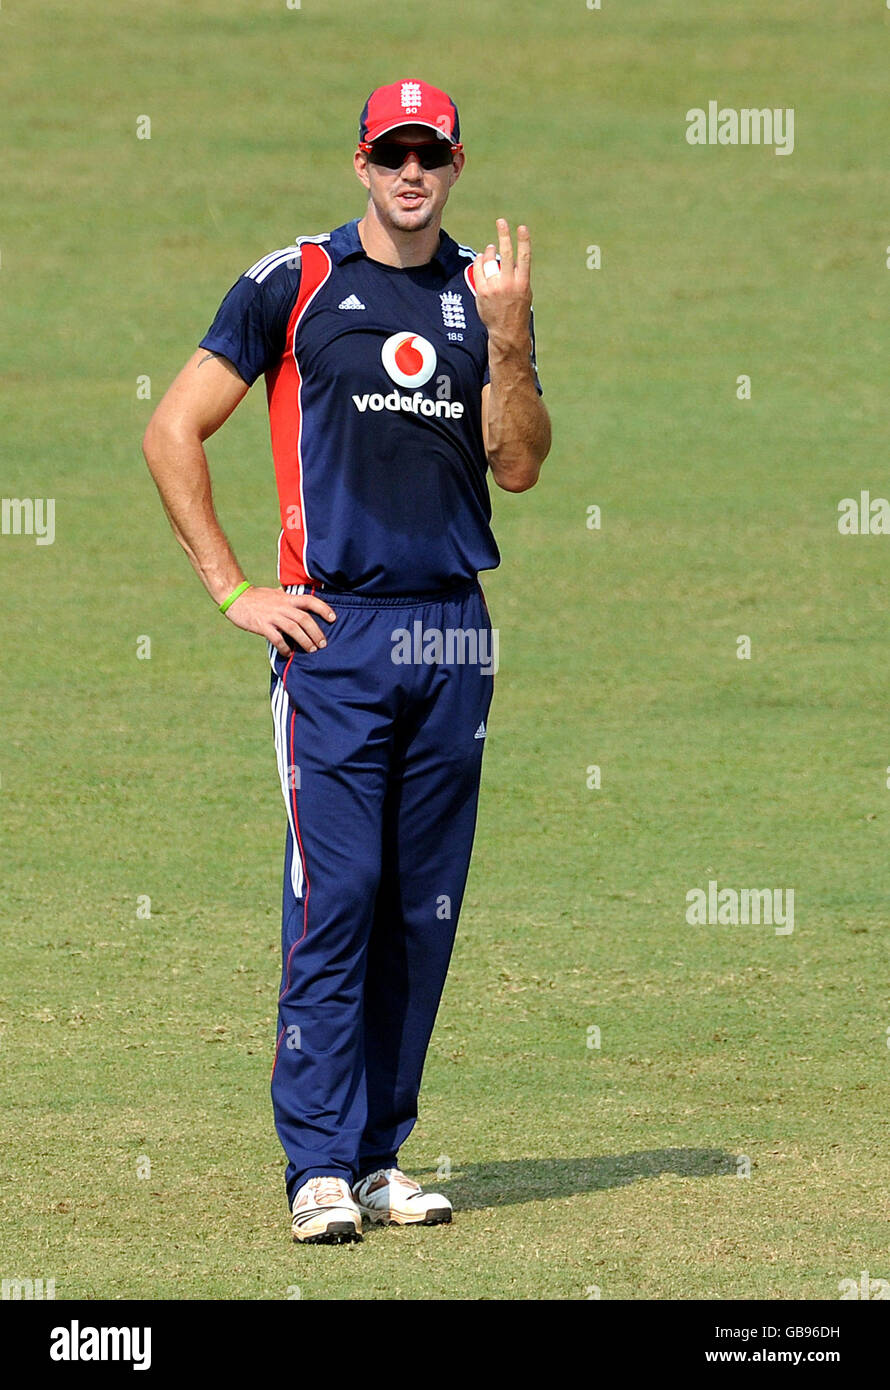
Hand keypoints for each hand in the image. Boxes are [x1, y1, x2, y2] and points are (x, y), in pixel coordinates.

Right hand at [224, 585, 335, 656]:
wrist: (236, 597)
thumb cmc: (257, 597)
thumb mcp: (276, 593)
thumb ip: (289, 598)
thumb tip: (302, 601)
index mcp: (287, 598)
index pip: (309, 600)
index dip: (323, 608)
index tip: (333, 618)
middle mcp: (282, 606)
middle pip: (304, 619)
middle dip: (316, 632)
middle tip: (323, 644)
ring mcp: (272, 616)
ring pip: (294, 629)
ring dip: (305, 641)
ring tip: (312, 650)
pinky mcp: (262, 625)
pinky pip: (276, 638)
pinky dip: (284, 647)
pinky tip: (288, 653)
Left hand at [472, 219, 532, 353]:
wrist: (507, 331)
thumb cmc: (517, 310)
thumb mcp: (525, 293)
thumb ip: (519, 275)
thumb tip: (510, 259)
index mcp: (523, 283)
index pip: (524, 257)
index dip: (523, 241)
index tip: (522, 227)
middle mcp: (509, 283)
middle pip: (505, 254)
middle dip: (504, 235)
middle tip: (501, 221)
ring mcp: (495, 288)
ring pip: (489, 261)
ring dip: (488, 251)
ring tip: (488, 248)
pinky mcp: (483, 292)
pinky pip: (479, 271)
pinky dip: (479, 262)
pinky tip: (480, 259)